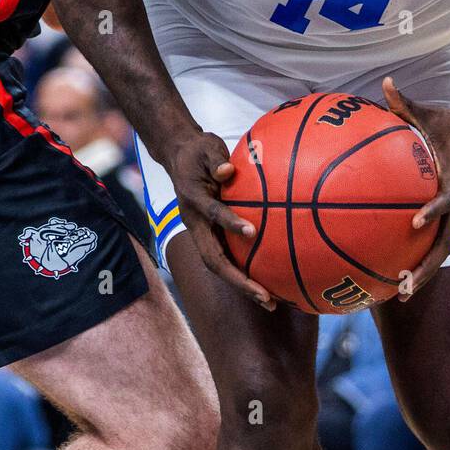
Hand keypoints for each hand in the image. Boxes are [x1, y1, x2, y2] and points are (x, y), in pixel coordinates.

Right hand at [166, 130, 272, 309]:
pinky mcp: (210, 235)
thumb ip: (216, 159)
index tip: (251, 231)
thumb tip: (228, 170)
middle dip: (237, 278)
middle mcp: (195, 222)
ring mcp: (201, 232)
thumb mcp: (205, 147)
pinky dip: (243, 273)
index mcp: (192, 199)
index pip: (211, 213)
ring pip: (218, 265)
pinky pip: (226, 258)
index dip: (228, 222)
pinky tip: (266, 284)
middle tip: (265, 295)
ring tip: (270, 301)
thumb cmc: (198, 150)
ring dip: (242, 284)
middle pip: (212, 258)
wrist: (180, 156)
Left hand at [382, 77, 449, 297]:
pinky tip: (396, 271)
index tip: (414, 223)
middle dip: (428, 266)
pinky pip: (437, 240)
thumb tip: (384, 82)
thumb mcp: (427, 111)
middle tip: (403, 286)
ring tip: (400, 292)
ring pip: (444, 247)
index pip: (447, 197)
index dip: (434, 210)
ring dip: (426, 271)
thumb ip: (404, 101)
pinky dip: (421, 257)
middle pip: (447, 240)